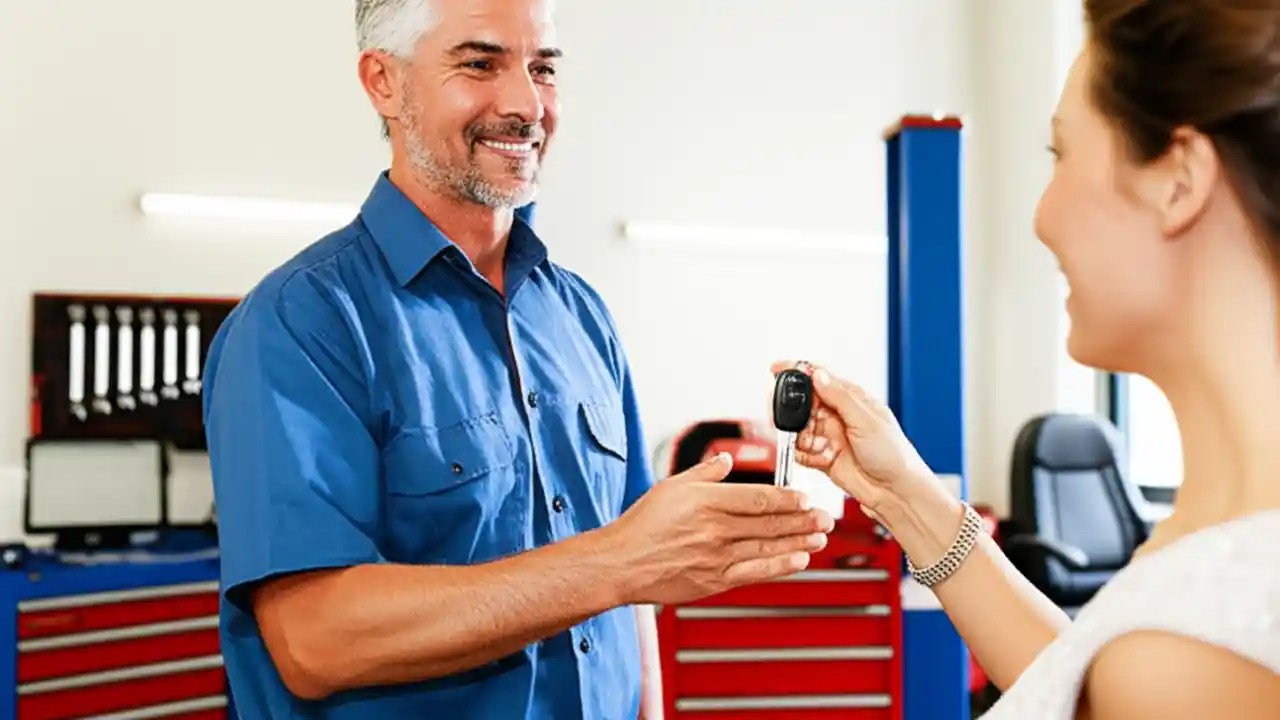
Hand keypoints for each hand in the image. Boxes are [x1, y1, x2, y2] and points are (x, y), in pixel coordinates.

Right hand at [606, 452, 833, 605]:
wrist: (622, 563)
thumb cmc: (642, 525)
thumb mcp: (670, 486)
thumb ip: (703, 473)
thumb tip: (725, 461)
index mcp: (706, 502)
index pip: (757, 498)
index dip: (786, 498)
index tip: (804, 497)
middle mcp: (715, 530)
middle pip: (769, 523)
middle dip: (802, 520)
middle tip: (825, 517)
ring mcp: (717, 557)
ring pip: (767, 548)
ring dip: (798, 542)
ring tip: (819, 537)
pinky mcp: (715, 581)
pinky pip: (755, 573)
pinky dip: (780, 567)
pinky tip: (798, 561)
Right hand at [770, 360, 936, 522]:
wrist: (895, 492)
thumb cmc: (893, 455)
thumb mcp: (867, 420)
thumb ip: (840, 397)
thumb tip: (818, 375)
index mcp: (851, 399)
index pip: (819, 378)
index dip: (797, 372)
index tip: (777, 369)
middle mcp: (838, 416)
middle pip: (802, 403)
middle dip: (794, 411)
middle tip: (794, 419)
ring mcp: (829, 436)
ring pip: (798, 428)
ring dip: (802, 436)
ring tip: (818, 445)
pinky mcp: (822, 457)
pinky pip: (801, 451)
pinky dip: (805, 455)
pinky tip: (822, 458)